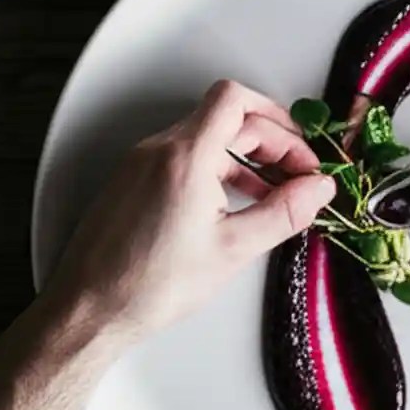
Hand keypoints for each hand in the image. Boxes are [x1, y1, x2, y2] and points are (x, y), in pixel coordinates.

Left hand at [42, 79, 334, 341]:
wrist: (91, 309)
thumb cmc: (150, 285)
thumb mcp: (233, 249)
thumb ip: (284, 212)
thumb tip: (318, 189)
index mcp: (186, 157)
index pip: (236, 100)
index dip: (278, 120)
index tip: (301, 155)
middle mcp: (159, 150)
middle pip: (226, 117)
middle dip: (270, 142)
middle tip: (298, 177)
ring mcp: (142, 163)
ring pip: (206, 138)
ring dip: (245, 157)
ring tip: (271, 196)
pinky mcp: (133, 181)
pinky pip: (184, 157)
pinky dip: (217, 169)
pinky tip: (232, 204)